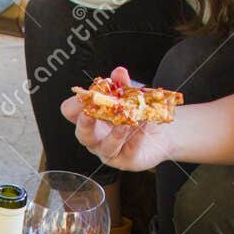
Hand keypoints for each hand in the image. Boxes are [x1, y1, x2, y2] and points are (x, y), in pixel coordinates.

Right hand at [59, 67, 178, 173]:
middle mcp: (96, 138)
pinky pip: (129, 151)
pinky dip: (136, 138)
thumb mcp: (130, 97)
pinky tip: (142, 125)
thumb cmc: (138, 115)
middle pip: (83, 135)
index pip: (71, 113)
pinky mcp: (126, 160)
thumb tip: (118, 73)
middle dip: (85, 123)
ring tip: (124, 123)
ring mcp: (110, 152)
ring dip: (115, 134)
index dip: (74, 105)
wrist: (161, 133)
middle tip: (89, 113)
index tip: (84, 95)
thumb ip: (123, 85)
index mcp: (91, 119)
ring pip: (106, 147)